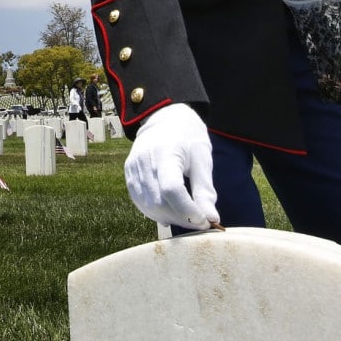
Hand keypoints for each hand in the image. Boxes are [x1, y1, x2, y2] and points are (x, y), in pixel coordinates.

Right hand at [123, 103, 218, 228]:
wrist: (163, 119)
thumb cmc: (187, 137)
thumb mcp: (202, 157)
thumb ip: (205, 189)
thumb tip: (211, 218)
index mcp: (164, 151)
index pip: (171, 189)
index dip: (188, 210)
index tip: (205, 221)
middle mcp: (143, 161)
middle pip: (159, 202)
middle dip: (182, 218)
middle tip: (201, 221)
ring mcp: (133, 169)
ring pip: (149, 207)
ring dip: (171, 218)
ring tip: (188, 216)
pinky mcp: (129, 176)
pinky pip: (141, 203)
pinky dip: (158, 213)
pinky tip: (172, 212)